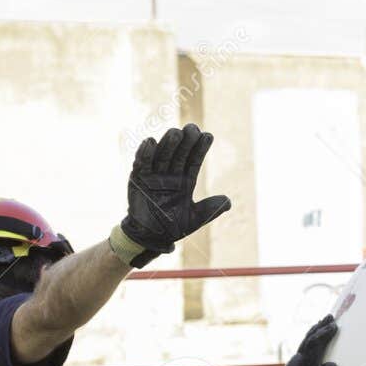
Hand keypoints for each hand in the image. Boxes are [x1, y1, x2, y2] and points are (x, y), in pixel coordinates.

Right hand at [113, 123, 231, 267]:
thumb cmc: (173, 227)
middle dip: (186, 141)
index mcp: (185, 182)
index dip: (200, 148)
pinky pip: (141, 164)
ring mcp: (154, 176)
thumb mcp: (195, 219)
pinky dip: (144, 154)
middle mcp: (170, 175)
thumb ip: (210, 209)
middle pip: (179, 154)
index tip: (208, 136)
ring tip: (175, 132)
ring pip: (162, 156)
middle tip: (193, 128)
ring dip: (168, 144)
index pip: (194, 161)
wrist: (152, 237)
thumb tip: (228, 201)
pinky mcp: (138, 179)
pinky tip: (150, 142)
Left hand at [266, 314, 339, 365]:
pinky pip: (309, 346)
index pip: (314, 343)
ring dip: (317, 329)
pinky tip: (318, 334)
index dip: (324, 334)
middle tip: (331, 317)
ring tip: (325, 320)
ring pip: (308, 340)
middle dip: (320, 327)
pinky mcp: (303, 363)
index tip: (334, 327)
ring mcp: (300, 359)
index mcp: (303, 362)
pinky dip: (314, 337)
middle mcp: (300, 357)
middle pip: (310, 338)